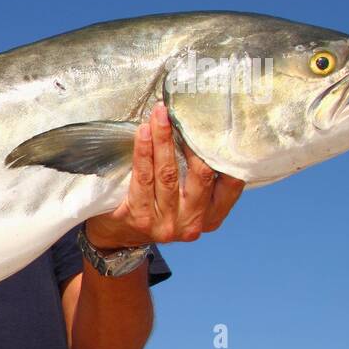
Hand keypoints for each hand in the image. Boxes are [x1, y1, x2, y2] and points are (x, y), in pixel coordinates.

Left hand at [85, 101, 244, 248]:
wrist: (117, 236)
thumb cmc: (156, 208)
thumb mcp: (187, 200)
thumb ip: (200, 179)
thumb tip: (206, 131)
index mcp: (212, 217)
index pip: (231, 184)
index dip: (225, 153)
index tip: (217, 123)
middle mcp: (192, 223)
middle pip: (199, 174)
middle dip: (190, 138)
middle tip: (179, 111)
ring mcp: (166, 223)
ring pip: (169, 173)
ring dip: (164, 139)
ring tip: (159, 115)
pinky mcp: (140, 217)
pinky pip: (143, 178)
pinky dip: (144, 151)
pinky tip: (143, 132)